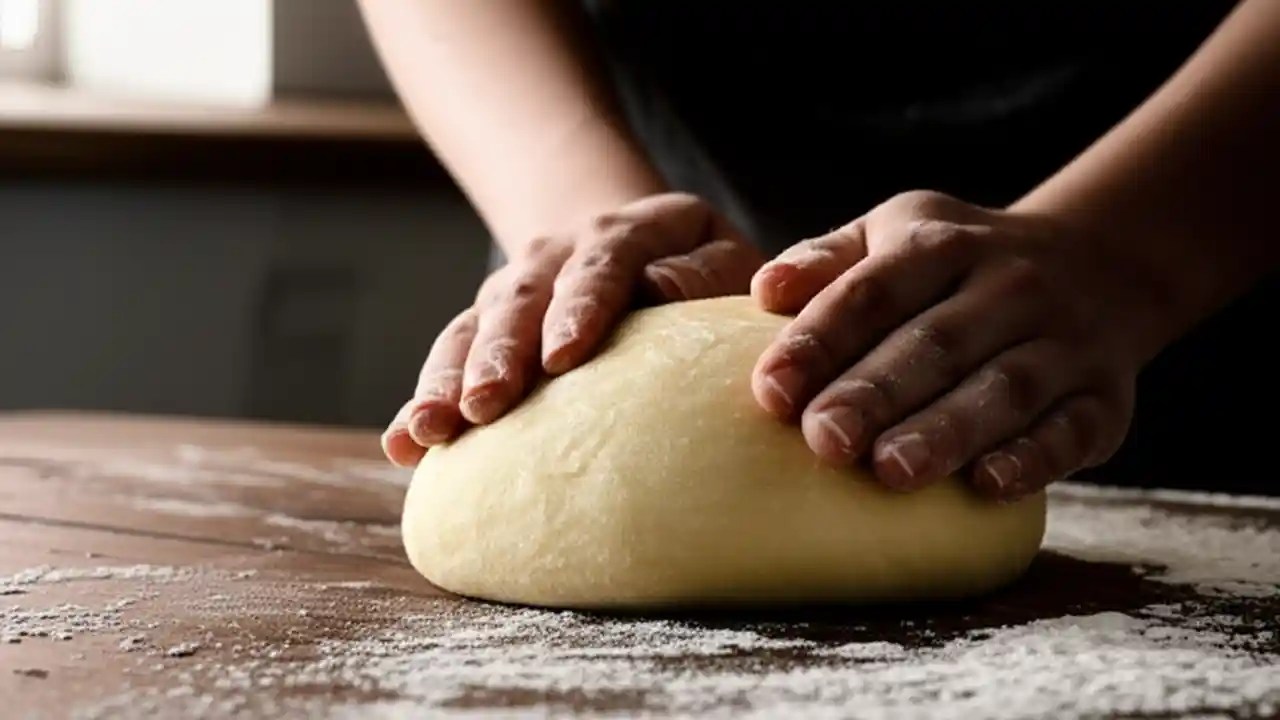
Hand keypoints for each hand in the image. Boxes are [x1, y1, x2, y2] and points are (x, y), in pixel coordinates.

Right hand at [384, 192, 762, 465]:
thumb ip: (704, 274)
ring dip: (447, 381)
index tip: (563, 356)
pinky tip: (400, 447)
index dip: (580, 307)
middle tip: (486, 404)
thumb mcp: (723, 256)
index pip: (600, 264)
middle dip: (499, 353)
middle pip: (520, 300)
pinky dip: (422, 401)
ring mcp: (514, 291)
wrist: (632, 242)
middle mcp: (557, 255)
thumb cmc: (700, 270)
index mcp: (624, 232)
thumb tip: (659, 292)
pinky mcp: (486, 330)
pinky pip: (448, 360)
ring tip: (429, 432)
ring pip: (471, 330)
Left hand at [750, 191, 1166, 500]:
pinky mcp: (1103, 399)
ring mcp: (1064, 341)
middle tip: (824, 441)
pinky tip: (988, 485)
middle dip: (876, 393)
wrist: (1101, 262)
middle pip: (936, 341)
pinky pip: (1071, 429)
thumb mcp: (896, 234)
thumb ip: (829, 262)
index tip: (771, 390)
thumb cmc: (960, 263)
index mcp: (943, 244)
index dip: (821, 338)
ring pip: (1004, 388)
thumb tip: (765, 289)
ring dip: (947, 431)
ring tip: (891, 471)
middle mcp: (1009, 286)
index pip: (875, 288)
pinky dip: (1034, 458)